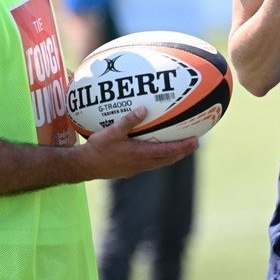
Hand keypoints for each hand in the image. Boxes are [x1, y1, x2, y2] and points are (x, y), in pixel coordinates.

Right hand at [79, 107, 196, 178]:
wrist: (84, 166)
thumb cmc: (97, 149)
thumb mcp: (112, 132)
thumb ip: (128, 121)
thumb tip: (143, 108)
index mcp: (140, 154)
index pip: (168, 151)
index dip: (183, 147)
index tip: (195, 141)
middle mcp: (142, 163)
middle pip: (168, 159)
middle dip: (183, 152)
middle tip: (194, 144)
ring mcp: (136, 168)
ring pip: (161, 163)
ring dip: (173, 155)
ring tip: (182, 148)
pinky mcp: (130, 170)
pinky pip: (151, 164)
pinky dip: (160, 157)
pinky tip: (158, 151)